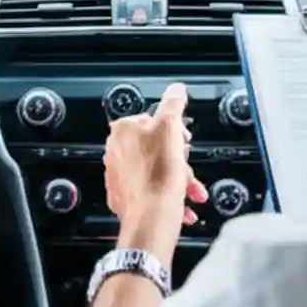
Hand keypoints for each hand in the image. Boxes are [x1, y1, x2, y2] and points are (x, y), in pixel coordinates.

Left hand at [103, 83, 207, 259]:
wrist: (152, 217)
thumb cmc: (160, 174)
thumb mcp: (171, 127)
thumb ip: (173, 104)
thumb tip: (176, 89)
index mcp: (123, 130)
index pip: (154, 121)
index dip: (176, 133)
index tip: (186, 143)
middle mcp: (115, 151)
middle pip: (156, 149)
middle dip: (179, 163)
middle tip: (189, 172)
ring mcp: (118, 175)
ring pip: (156, 171)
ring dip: (178, 181)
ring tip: (191, 193)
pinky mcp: (123, 196)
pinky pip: (149, 191)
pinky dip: (166, 196)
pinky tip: (180, 204)